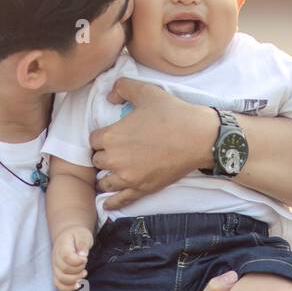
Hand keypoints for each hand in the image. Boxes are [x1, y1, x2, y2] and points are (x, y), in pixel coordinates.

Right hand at [52, 226, 94, 290]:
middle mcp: (56, 256)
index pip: (67, 256)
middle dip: (78, 270)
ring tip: (84, 274)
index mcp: (62, 245)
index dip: (78, 261)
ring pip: (60, 278)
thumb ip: (83, 244)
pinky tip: (78, 285)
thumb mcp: (84, 235)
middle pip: (64, 269)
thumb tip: (83, 256)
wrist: (68, 236)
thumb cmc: (78, 236)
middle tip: (85, 265)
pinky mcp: (57, 272)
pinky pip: (58, 284)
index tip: (85, 258)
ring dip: (74, 280)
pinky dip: (67, 288)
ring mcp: (55, 266)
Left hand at [92, 78, 216, 209]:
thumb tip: (109, 97)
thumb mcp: (146, 91)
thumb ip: (122, 87)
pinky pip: (120, 200)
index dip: (103, 136)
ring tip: (112, 172)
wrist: (198, 137)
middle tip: (116, 150)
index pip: (93, 140)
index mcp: (111, 136)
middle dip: (104, 154)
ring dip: (106, 176)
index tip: (112, 134)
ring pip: (104, 181)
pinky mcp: (142, 189)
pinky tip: (107, 203)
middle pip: (97, 160)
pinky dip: (111, 202)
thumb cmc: (172, 113)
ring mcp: (128, 177)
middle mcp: (115, 160)